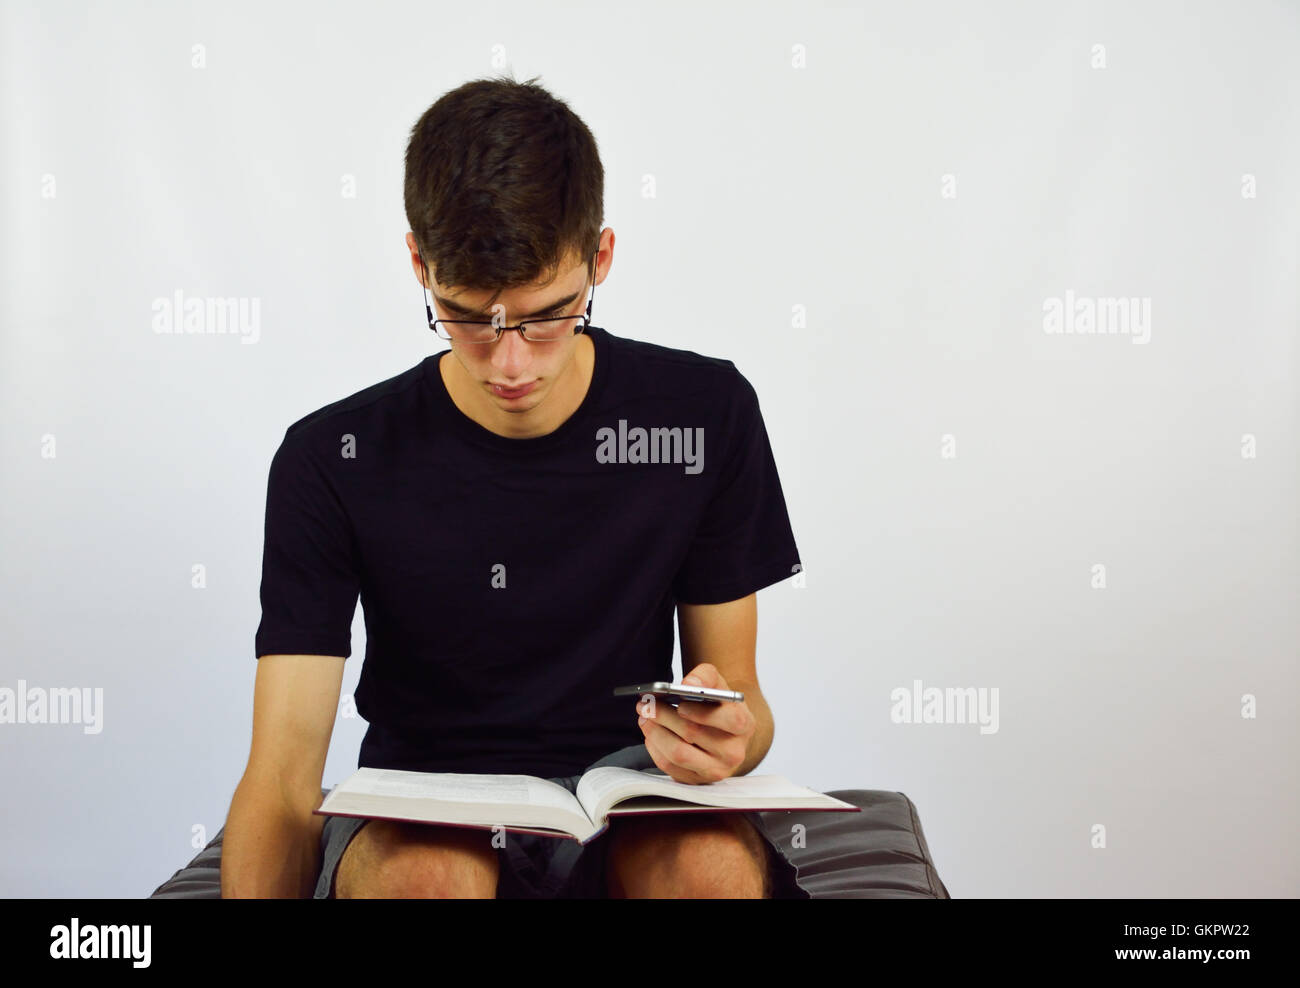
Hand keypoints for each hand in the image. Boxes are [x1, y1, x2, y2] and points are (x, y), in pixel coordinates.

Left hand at [636, 663, 753, 783]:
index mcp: (744, 725)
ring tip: (644, 717)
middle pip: (694, 734)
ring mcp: (716, 770)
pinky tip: (651, 734)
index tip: (680, 705)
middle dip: (664, 716)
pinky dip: (655, 748)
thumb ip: (706, 676)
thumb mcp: (719, 686)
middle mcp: (733, 752)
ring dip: (655, 732)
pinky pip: (669, 767)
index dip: (702, 713)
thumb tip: (689, 684)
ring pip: (678, 753)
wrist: (724, 736)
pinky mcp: (697, 780)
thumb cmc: (719, 706)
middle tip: (646, 704)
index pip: (730, 720)